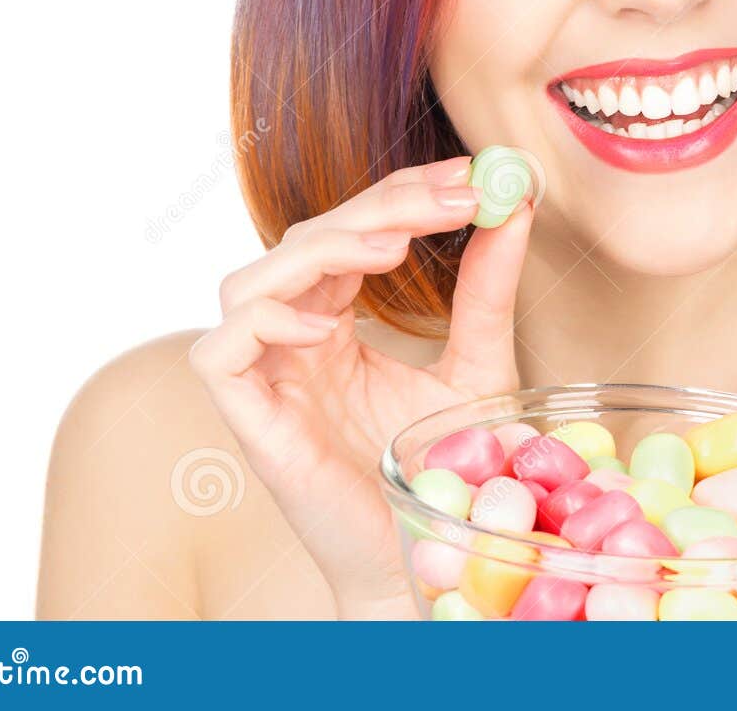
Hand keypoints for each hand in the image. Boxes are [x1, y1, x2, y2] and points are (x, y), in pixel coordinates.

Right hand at [189, 155, 532, 618]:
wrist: (426, 562)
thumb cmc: (445, 471)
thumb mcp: (479, 364)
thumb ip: (488, 290)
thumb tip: (517, 203)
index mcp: (339, 322)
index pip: (352, 231)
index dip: (401, 193)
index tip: (466, 174)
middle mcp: (295, 342)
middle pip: (304, 241)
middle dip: (378, 207)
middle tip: (452, 196)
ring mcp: (268, 381)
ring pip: (248, 281)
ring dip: (318, 249)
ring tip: (395, 245)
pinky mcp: (250, 424)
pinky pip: (219, 354)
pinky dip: (263, 320)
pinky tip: (326, 323)